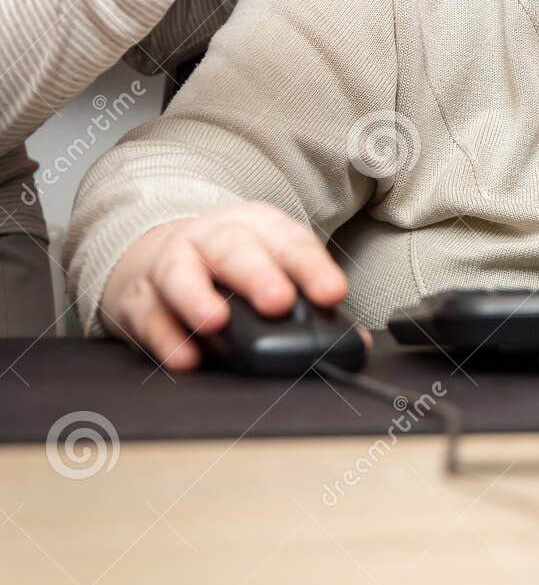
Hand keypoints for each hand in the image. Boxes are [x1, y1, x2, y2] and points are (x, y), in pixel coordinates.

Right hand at [97, 202, 359, 372]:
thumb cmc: (225, 268)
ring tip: (217, 322)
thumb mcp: (270, 266)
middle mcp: (210, 239)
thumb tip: (355, 342)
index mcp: (255, 228)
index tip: (331, 293)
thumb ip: (308, 302)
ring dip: (199, 299)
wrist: (153, 254)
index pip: (289, 241)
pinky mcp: (138, 299)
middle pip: (234, 249)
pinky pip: (149, 317)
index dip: (312, 267)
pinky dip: (165, 339)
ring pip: (181, 274)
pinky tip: (185, 357)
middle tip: (278, 302)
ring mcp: (170, 265)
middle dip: (257, 275)